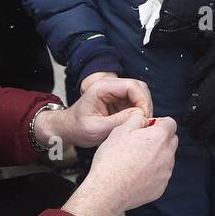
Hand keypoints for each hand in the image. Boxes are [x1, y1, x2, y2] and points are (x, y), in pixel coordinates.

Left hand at [37, 72, 152, 148]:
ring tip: (139, 123)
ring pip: (140, 94)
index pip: (131, 86)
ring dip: (143, 108)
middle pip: (139, 87)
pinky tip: (135, 123)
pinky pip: (137, 102)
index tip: (143, 117)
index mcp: (102, 87)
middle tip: (144, 121)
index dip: (142, 100)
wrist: (69, 129)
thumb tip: (140, 116)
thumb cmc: (77, 128)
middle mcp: (110, 85)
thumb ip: (117, 121)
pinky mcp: (120, 100)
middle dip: (145, 104)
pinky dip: (140, 111)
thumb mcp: (96, 129)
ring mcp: (116, 92)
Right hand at [64, 115, 177, 215]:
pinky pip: (160, 176)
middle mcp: (167, 155)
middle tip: (140, 143)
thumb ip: (137, 119)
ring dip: (156, 156)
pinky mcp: (160, 188)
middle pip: (171, 140)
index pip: (171, 123)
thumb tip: (144, 118)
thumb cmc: (112, 161)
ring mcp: (165, 173)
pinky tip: (136, 174)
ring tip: (135, 161)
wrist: (107, 191)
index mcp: (160, 138)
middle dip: (160, 138)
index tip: (147, 128)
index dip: (158, 123)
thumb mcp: (120, 130)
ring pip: (166, 159)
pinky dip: (152, 173)